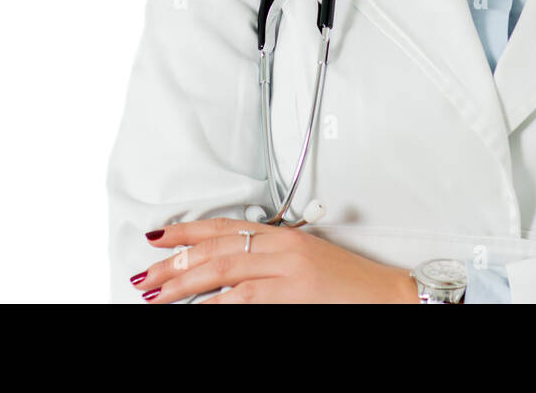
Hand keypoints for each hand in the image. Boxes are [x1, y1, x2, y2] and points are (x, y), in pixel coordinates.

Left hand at [132, 218, 417, 303]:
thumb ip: (270, 261)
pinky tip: (195, 308)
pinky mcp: (294, 291)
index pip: (224, 226)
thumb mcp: (307, 263)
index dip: (187, 230)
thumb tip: (227, 274)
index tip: (158, 235)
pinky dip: (216, 302)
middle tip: (146, 274)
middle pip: (216, 247)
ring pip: (222, 269)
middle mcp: (283, 246)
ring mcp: (288, 268)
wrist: (388, 296)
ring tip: (157, 294)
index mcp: (284, 235)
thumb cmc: (350, 285)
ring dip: (184, 283)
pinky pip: (244, 296)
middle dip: (176, 261)